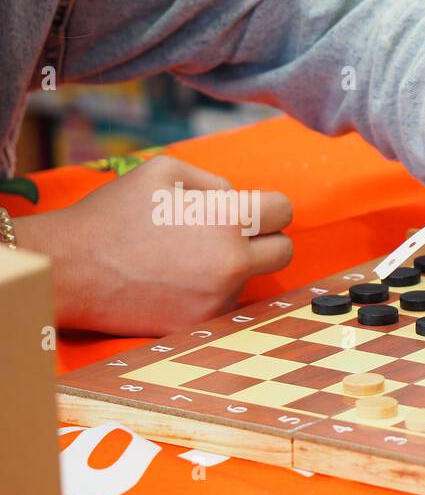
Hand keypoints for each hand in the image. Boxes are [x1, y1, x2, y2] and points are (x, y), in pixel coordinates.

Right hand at [13, 156, 292, 334]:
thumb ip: (213, 180)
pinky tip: (177, 281)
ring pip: (251, 280)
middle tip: (237, 236)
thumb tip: (238, 198)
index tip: (256, 211)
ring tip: (185, 258)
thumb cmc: (113, 214)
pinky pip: (225, 304)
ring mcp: (218, 298)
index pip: (283, 211)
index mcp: (227, 219)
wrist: (70, 268)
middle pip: (284, 252)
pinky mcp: (202, 324)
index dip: (270, 207)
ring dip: (232, 268)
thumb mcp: (163, 170)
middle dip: (267, 240)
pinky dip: (210, 293)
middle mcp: (231, 262)